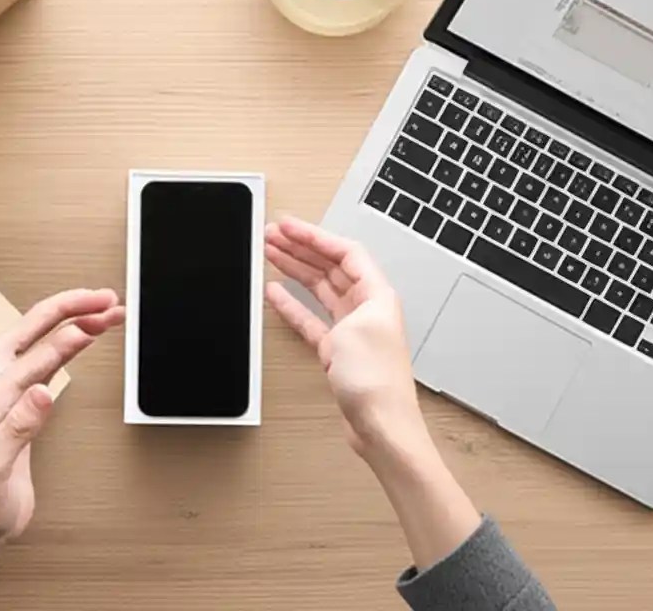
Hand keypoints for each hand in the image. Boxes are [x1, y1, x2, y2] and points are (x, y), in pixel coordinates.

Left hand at [0, 288, 125, 548]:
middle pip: (37, 328)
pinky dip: (69, 344)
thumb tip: (43, 391)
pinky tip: (83, 339)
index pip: (38, 350)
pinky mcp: (25, 405)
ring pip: (45, 340)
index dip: (70, 332)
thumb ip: (18, 426)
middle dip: (72, 307)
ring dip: (74, 320)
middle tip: (108, 299)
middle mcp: (2, 385)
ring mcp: (13, 393)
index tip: (100, 321)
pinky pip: (48, 360)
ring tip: (107, 311)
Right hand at [264, 217, 424, 457]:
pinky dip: (291, 303)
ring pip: (318, 288)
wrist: (381, 426)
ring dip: (295, 269)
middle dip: (301, 247)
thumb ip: (339, 295)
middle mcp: (366, 308)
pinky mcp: (337, 351)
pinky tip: (275, 292)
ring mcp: (350, 329)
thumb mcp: (357, 325)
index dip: (315, 236)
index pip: (345, 252)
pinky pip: (310, 317)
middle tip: (272, 234)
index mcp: (377, 295)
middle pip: (330, 266)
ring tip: (270, 253)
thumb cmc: (377, 381)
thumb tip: (323, 279)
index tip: (288, 226)